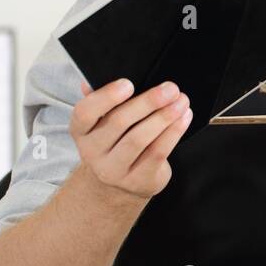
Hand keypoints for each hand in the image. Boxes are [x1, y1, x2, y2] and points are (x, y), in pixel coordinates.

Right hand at [71, 79, 192, 199]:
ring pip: (139, 139)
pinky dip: (173, 133)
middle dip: (148, 102)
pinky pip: (157, 153)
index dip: (106, 97)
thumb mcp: (102, 123)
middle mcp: (92, 152)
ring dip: (164, 117)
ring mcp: (114, 170)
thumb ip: (101, 101)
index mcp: (81, 131)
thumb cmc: (114, 142)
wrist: (116, 185)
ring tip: (182, 102)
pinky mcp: (138, 180)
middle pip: (119, 122)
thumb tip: (92, 80)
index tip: (129, 83)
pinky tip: (184, 119)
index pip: (84, 112)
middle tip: (171, 89)